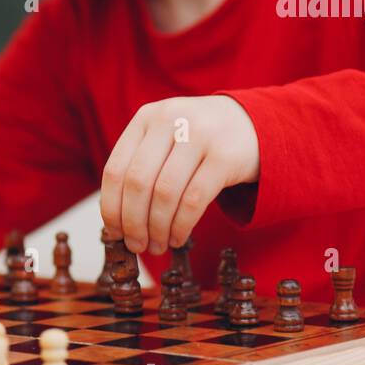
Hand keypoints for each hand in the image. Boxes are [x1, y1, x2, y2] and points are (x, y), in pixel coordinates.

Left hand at [100, 96, 259, 254]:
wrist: (254, 125)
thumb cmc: (198, 142)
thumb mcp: (165, 140)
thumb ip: (140, 167)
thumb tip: (114, 221)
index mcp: (146, 117)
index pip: (115, 169)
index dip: (111, 207)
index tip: (113, 232)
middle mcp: (170, 120)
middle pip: (138, 183)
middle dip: (133, 222)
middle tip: (136, 246)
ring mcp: (199, 135)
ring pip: (165, 194)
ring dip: (157, 228)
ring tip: (157, 246)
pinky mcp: (225, 156)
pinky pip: (193, 200)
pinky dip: (181, 226)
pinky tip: (178, 238)